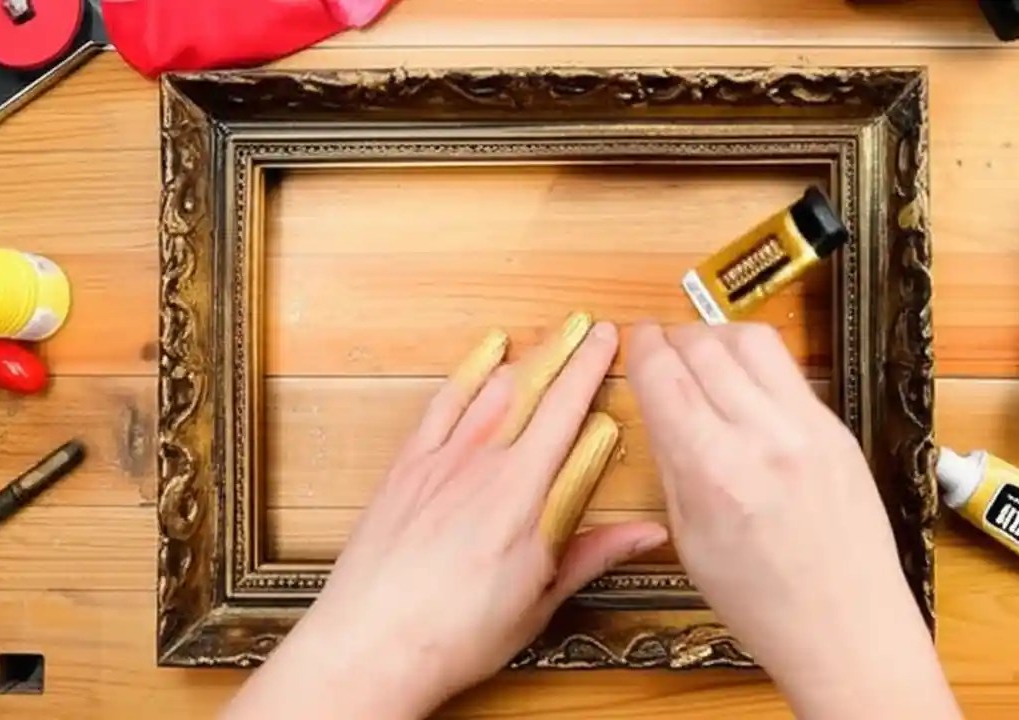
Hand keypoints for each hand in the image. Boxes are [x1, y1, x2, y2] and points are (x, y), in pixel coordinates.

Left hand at [226, 321, 666, 719]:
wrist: (371, 644)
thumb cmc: (452, 635)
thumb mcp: (538, 601)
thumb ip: (593, 554)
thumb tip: (647, 534)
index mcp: (524, 498)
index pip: (569, 415)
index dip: (592, 372)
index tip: (612, 343)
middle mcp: (483, 467)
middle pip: (533, 391)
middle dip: (567, 353)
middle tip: (590, 325)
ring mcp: (441, 461)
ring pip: (491, 390)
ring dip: (525, 359)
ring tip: (549, 336)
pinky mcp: (407, 467)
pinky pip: (441, 404)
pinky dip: (466, 373)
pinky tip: (483, 355)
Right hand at [625, 322, 958, 719]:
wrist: (846, 628)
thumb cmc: (761, 602)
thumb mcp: (689, 538)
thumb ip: (671, 463)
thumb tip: (657, 405)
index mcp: (712, 472)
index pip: (662, 375)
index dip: (640, 346)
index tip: (632, 337)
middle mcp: (761, 437)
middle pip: (703, 348)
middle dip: (672, 337)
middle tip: (659, 342)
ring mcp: (807, 428)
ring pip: (750, 341)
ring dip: (715, 336)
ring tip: (700, 353)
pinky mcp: (838, 428)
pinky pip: (788, 370)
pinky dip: (756, 362)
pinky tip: (743, 381)